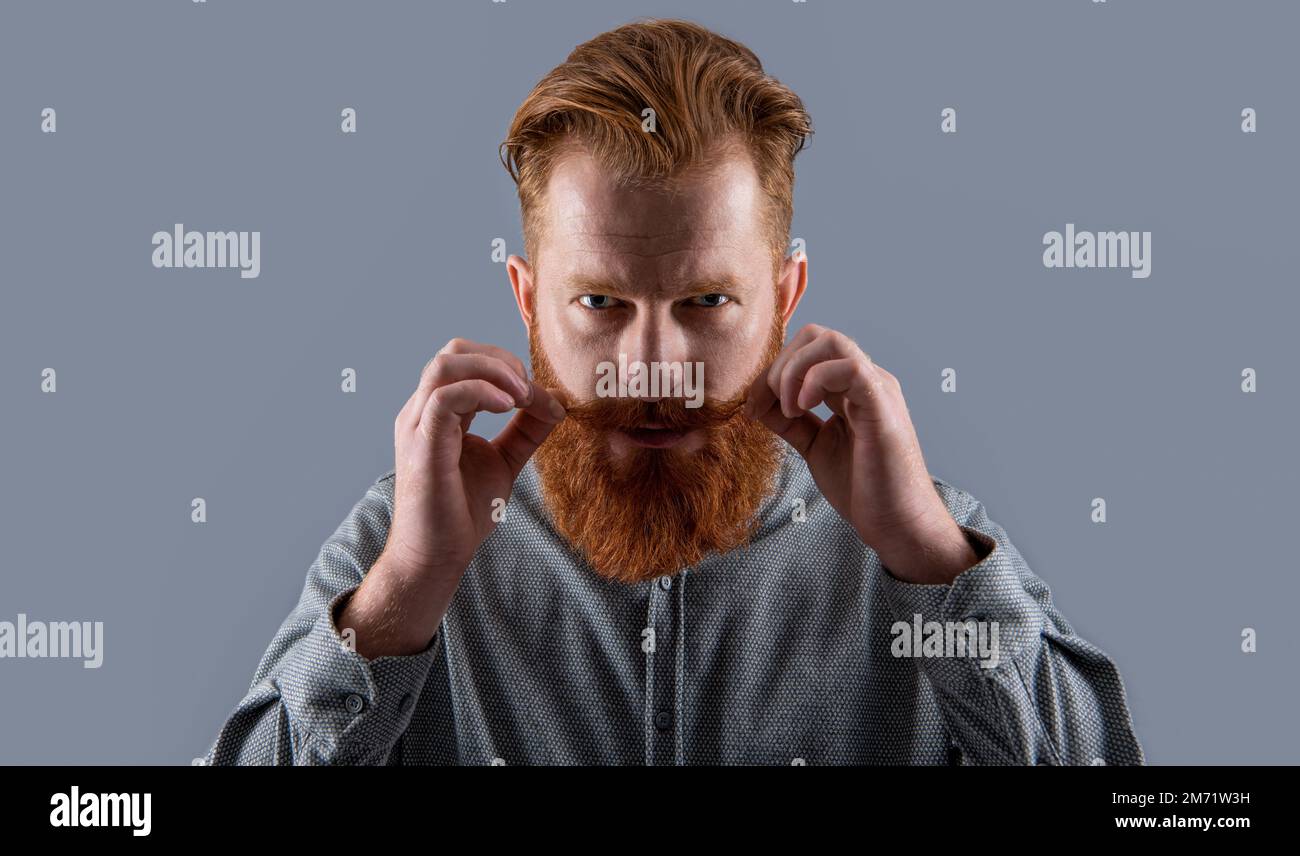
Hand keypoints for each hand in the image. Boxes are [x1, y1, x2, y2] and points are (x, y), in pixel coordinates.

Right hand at [341, 338, 566, 656]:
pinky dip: (481, 392)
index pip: (467, 361)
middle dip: (499, 358)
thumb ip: (526, 430)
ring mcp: (417, 425)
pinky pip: (444, 397)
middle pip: (453, 351)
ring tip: (522, 395)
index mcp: (438, 411)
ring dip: (492, 370)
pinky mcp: (421, 444)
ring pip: (445, 365)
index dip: (507, 366)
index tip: (541, 395)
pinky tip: (508, 407)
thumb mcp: (505, 460)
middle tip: (529, 387)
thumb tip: (555, 401)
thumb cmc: (462, 511)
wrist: (438, 555)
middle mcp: (422, 411)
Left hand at [744, 324, 978, 583]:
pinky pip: (850, 367)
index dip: (773, 371)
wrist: (896, 524)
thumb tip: (757, 401)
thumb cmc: (863, 489)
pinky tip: (802, 409)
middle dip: (781, 365)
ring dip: (795, 370)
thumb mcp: (815, 446)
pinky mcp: (882, 407)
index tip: (754, 407)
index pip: (808, 350)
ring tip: (789, 409)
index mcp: (850, 389)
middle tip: (768, 405)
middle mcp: (866, 381)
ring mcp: (877, 390)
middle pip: (818, 335)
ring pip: (832, 342)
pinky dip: (815, 380)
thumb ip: (790, 422)